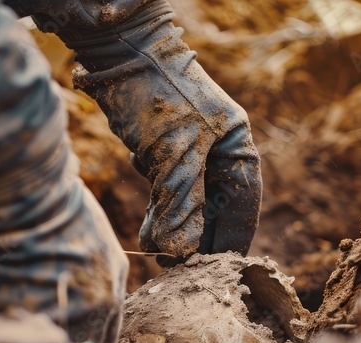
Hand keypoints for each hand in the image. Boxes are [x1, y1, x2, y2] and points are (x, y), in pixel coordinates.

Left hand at [23, 0, 261, 263]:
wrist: (118, 54)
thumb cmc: (156, 94)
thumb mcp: (172, 152)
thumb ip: (181, 202)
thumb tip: (180, 251)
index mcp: (236, 144)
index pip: (242, 202)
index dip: (233, 237)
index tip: (223, 271)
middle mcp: (217, 149)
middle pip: (215, 206)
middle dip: (199, 237)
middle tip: (182, 268)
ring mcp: (189, 152)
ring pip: (188, 202)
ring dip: (175, 228)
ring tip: (160, 254)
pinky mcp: (162, 153)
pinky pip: (166, 192)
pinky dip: (159, 212)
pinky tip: (150, 233)